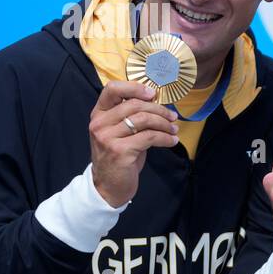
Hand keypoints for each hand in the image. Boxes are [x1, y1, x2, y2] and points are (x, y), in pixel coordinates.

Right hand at [90, 81, 178, 206]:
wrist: (109, 186)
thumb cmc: (119, 156)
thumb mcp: (120, 133)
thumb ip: (130, 116)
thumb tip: (156, 102)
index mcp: (98, 114)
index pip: (111, 89)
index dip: (134, 87)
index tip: (153, 94)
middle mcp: (99, 124)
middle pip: (135, 105)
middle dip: (159, 109)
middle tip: (172, 116)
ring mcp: (108, 137)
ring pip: (144, 120)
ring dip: (164, 124)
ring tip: (174, 129)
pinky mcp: (120, 151)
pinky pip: (150, 137)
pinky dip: (165, 138)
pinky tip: (172, 141)